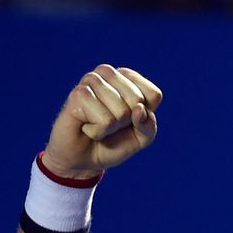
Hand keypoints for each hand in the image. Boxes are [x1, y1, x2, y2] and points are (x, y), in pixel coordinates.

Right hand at [43, 64, 163, 176]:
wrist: (81, 160)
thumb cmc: (112, 143)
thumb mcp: (141, 137)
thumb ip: (149, 125)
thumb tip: (139, 109)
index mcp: (126, 76)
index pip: (154, 95)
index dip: (144, 116)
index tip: (127, 121)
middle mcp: (107, 72)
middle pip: (138, 101)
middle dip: (126, 122)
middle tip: (108, 124)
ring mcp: (90, 80)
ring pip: (122, 111)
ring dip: (111, 128)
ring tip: (96, 125)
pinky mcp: (78, 94)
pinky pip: (106, 120)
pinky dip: (99, 132)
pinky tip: (86, 128)